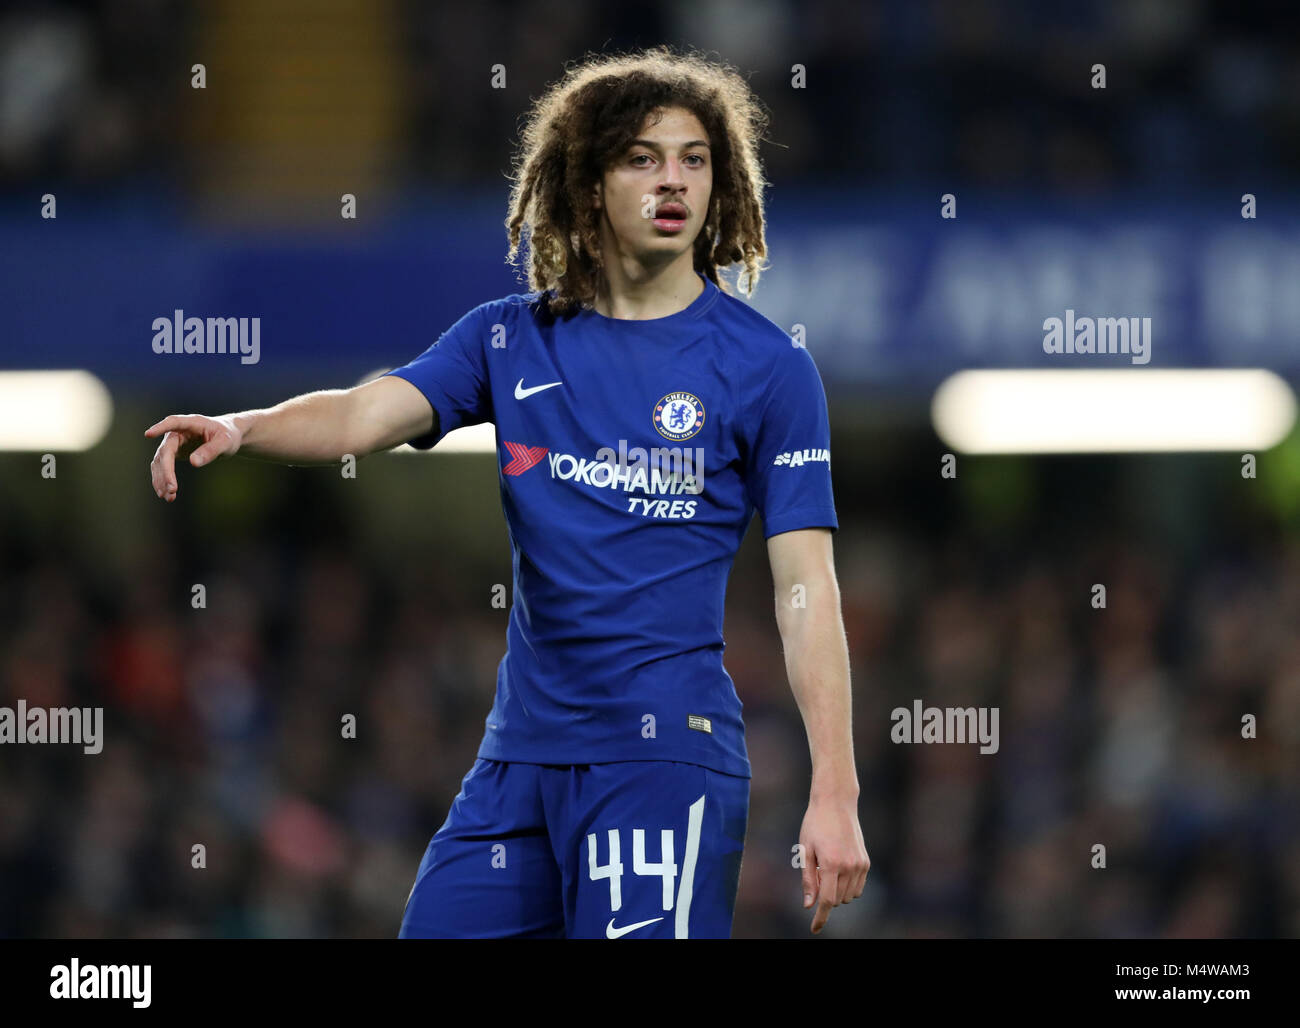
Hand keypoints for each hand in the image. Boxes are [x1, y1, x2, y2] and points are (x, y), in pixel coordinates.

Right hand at [145, 413, 241, 500]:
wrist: (226, 437)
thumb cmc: (227, 435)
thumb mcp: (225, 442)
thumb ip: (211, 451)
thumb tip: (193, 462)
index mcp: (191, 423)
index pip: (173, 422)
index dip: (160, 428)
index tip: (148, 434)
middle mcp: (178, 432)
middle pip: (165, 451)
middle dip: (166, 471)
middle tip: (172, 489)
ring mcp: (173, 443)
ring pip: (160, 461)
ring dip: (162, 479)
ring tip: (168, 497)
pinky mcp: (173, 454)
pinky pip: (163, 467)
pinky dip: (163, 480)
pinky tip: (167, 495)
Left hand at [799, 792, 869, 934]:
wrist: (836, 803)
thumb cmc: (815, 824)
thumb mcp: (805, 850)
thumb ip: (808, 879)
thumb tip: (809, 905)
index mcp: (832, 864)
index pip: (828, 901)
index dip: (820, 917)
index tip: (814, 928)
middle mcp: (850, 867)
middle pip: (837, 899)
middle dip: (825, 895)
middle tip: (816, 873)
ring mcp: (861, 865)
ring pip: (849, 896)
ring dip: (837, 891)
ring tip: (827, 868)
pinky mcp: (866, 862)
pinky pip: (858, 887)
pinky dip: (847, 886)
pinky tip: (838, 869)